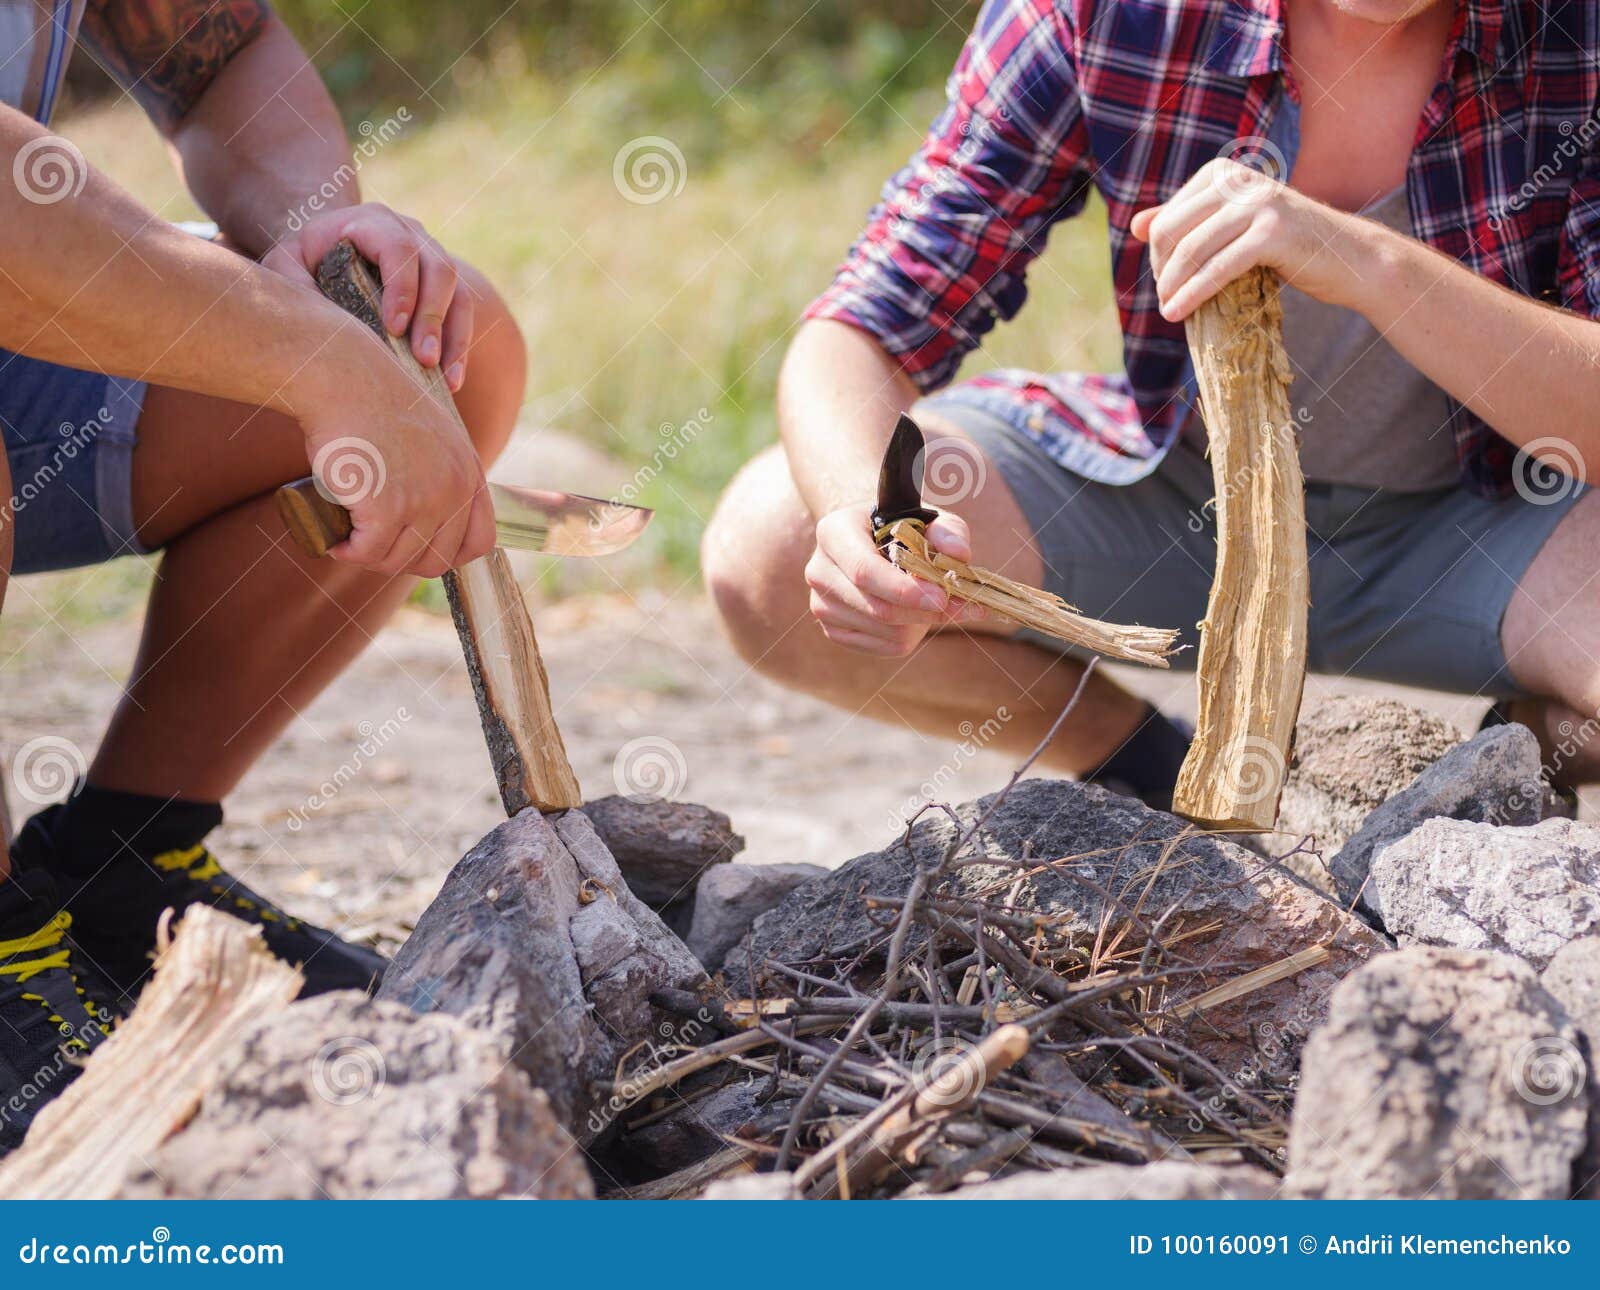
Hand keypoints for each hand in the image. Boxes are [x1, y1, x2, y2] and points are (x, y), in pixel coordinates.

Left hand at [264, 203, 474, 391]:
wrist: (326, 251)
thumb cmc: (303, 260)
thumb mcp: (285, 263)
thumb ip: (293, 281)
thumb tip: (322, 318)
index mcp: (372, 222)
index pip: (398, 249)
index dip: (403, 288)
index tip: (394, 328)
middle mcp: (411, 233)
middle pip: (439, 270)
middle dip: (433, 318)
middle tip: (423, 359)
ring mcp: (433, 257)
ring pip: (460, 293)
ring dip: (454, 338)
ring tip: (445, 379)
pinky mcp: (444, 286)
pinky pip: (463, 314)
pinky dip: (459, 348)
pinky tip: (452, 381)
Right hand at [290, 317, 494, 576]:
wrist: (343, 377)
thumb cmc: (374, 404)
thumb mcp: (430, 436)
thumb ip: (441, 472)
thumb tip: (431, 521)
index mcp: (469, 472)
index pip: (480, 541)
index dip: (449, 555)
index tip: (419, 551)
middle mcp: (455, 488)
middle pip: (438, 560)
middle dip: (403, 561)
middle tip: (373, 547)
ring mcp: (424, 499)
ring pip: (399, 560)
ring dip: (371, 557)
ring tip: (350, 539)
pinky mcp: (387, 506)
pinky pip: (368, 552)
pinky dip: (348, 552)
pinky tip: (337, 543)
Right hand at [804, 503, 985, 656]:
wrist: (873, 544)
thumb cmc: (902, 529)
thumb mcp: (929, 520)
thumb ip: (948, 532)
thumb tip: (958, 553)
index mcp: (834, 532)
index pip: (864, 571)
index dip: (905, 590)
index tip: (942, 597)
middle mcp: (819, 570)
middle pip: (876, 607)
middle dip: (923, 611)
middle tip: (961, 606)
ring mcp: (822, 604)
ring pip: (884, 630)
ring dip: (920, 622)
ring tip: (934, 602)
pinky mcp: (833, 630)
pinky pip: (883, 646)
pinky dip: (909, 634)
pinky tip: (915, 614)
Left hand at [1130, 159, 1360, 321]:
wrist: (1349, 258)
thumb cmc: (1288, 245)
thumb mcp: (1233, 226)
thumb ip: (1189, 221)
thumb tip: (1135, 224)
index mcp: (1223, 173)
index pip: (1166, 218)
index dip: (1157, 256)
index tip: (1165, 282)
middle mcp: (1238, 179)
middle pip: (1171, 232)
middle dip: (1162, 272)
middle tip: (1167, 300)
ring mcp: (1257, 202)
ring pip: (1190, 251)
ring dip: (1172, 287)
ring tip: (1169, 312)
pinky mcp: (1272, 232)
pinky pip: (1216, 268)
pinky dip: (1192, 294)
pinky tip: (1178, 314)